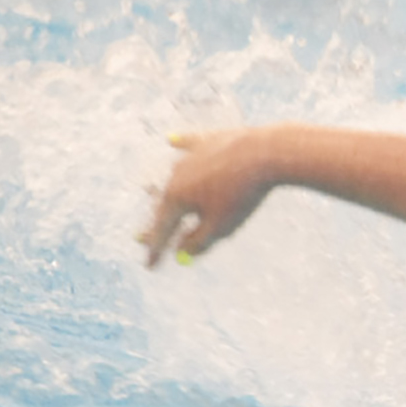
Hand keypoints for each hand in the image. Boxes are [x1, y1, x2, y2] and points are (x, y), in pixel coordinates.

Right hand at [140, 129, 276, 267]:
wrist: (264, 153)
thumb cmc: (242, 194)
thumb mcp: (221, 226)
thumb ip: (198, 241)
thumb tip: (182, 251)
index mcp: (175, 197)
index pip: (161, 230)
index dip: (155, 250)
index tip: (150, 266)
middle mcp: (175, 175)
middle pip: (163, 204)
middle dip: (156, 223)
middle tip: (141, 237)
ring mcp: (191, 156)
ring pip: (176, 176)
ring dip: (165, 187)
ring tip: (148, 191)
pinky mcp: (210, 140)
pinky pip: (192, 144)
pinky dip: (182, 144)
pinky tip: (172, 140)